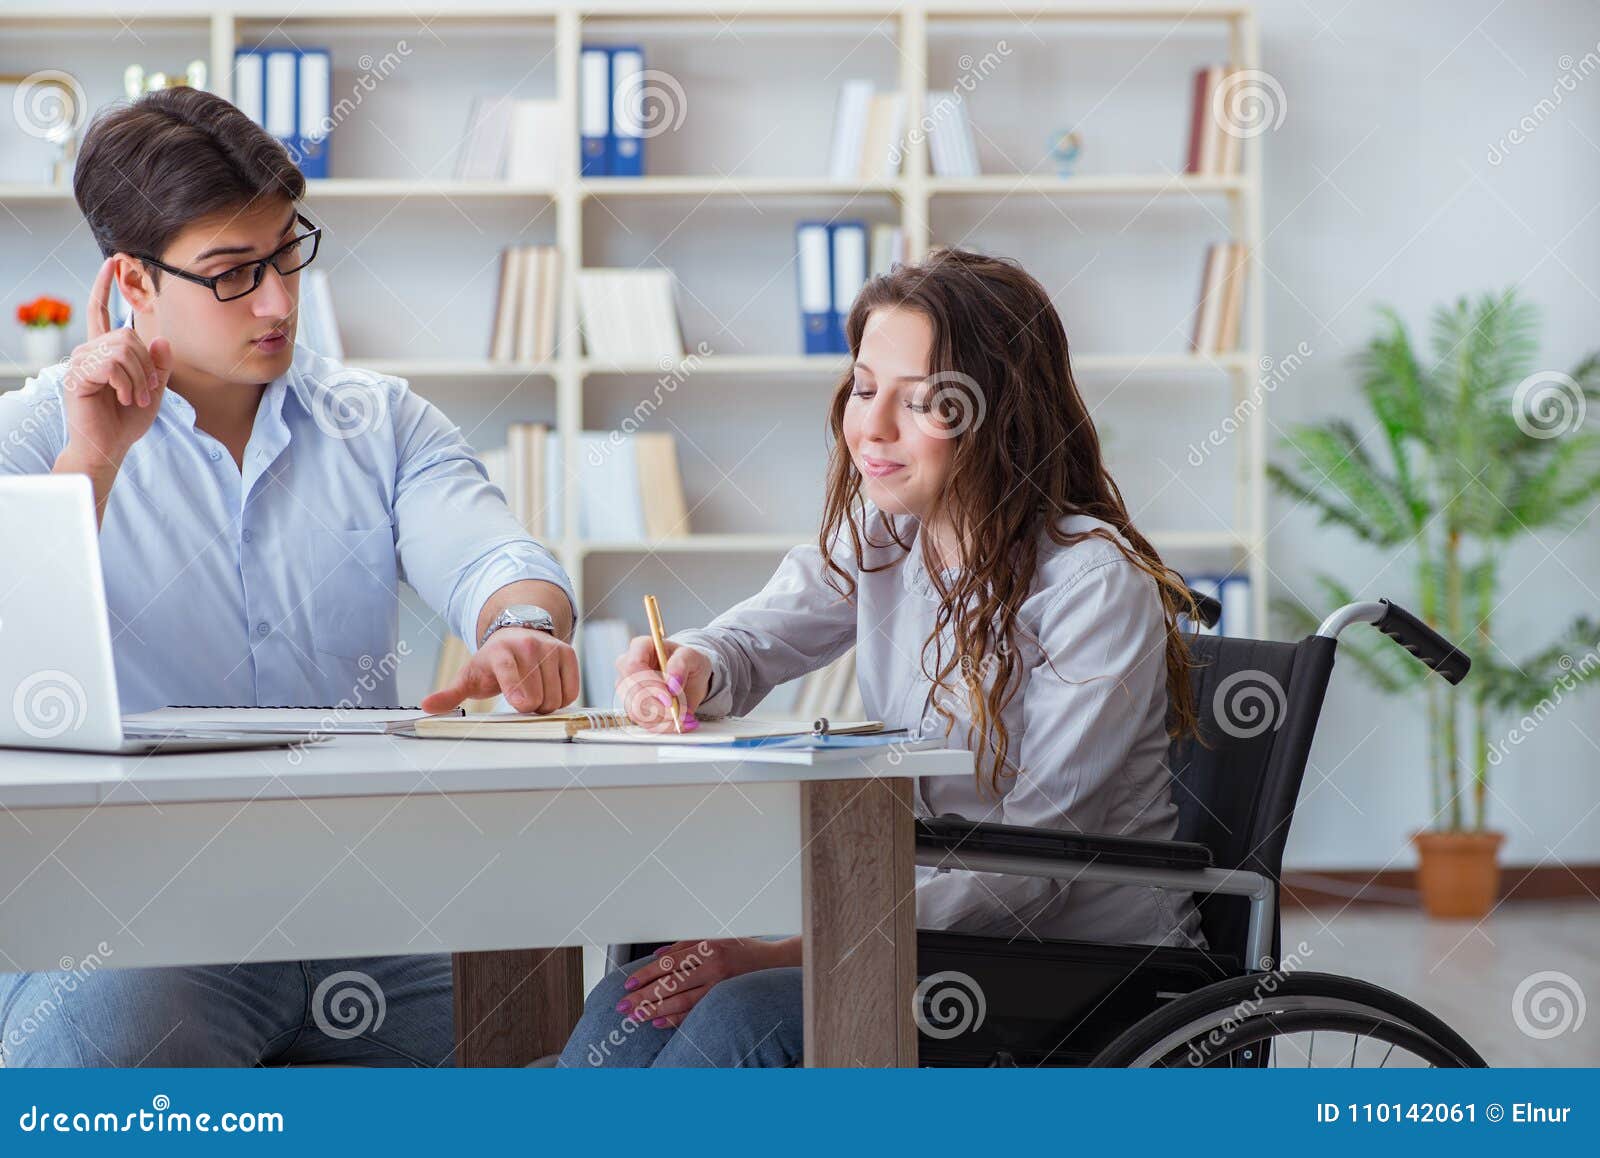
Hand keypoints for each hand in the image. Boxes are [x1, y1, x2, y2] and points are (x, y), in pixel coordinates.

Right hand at [60, 257, 171, 465]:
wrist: (110, 447)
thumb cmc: (126, 421)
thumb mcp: (154, 390)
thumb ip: (159, 365)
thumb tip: (161, 340)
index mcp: (103, 351)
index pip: (100, 312)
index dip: (104, 286)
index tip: (111, 263)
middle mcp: (87, 351)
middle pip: (127, 335)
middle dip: (147, 365)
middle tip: (147, 392)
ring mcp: (79, 362)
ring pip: (123, 349)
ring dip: (140, 377)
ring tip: (137, 398)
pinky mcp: (78, 375)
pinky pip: (114, 365)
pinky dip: (129, 384)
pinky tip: (126, 398)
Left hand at [420, 628, 578, 714]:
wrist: (517, 635)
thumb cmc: (492, 663)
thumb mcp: (469, 676)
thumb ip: (450, 694)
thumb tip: (427, 706)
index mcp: (500, 651)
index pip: (510, 671)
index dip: (517, 688)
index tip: (521, 703)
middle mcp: (528, 646)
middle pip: (536, 695)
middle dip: (528, 706)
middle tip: (519, 698)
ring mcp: (550, 648)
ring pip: (555, 697)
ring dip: (545, 704)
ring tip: (533, 692)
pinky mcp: (568, 653)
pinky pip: (571, 692)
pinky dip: (561, 698)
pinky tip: (548, 689)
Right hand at [614, 635, 711, 731]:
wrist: (688, 678)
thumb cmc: (687, 662)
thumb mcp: (692, 656)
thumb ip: (681, 663)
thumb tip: (672, 682)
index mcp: (640, 647)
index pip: (633, 666)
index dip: (649, 684)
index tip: (669, 697)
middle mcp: (628, 667)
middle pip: (633, 692)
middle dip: (659, 707)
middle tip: (681, 711)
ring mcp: (628, 688)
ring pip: (636, 711)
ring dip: (663, 719)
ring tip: (684, 717)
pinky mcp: (632, 706)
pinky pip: (642, 722)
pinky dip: (663, 726)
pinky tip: (678, 722)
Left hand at [615, 938, 792, 1028]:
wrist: (775, 962)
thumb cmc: (743, 948)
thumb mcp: (715, 938)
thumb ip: (686, 946)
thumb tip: (658, 956)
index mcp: (706, 948)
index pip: (668, 963)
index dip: (646, 974)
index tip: (629, 984)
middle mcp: (712, 967)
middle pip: (670, 984)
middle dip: (644, 996)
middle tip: (624, 1005)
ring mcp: (719, 986)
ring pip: (680, 1001)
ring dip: (654, 1010)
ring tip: (635, 1016)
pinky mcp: (724, 1000)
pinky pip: (695, 1012)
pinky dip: (675, 1019)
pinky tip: (659, 1022)